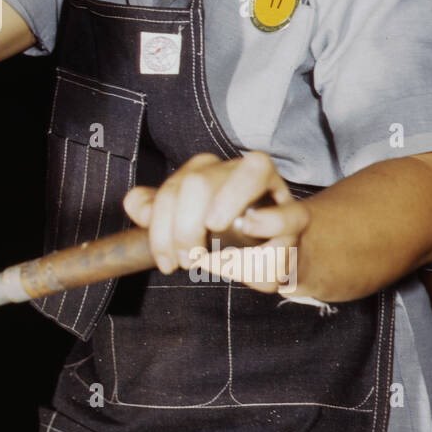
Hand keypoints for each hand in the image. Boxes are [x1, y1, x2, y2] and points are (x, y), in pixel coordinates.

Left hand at [122, 151, 311, 293]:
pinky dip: (269, 222)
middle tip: (188, 259)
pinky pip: (286, 213)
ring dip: (226, 204)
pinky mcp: (296, 215)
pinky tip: (252, 227)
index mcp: (204, 172)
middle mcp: (234, 169)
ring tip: (214, 233)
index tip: (166, 261)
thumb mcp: (185, 229)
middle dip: (184, 227)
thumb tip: (134, 204)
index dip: (161, 229)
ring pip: (249, 172)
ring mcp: (270, 188)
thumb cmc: (226, 240)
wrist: (274, 256)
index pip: (171, 189)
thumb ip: (155, 214)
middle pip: (199, 182)